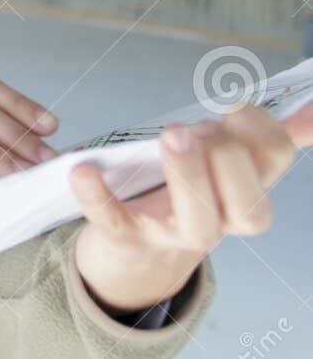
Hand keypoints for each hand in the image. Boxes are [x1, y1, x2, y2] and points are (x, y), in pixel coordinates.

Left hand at [67, 101, 310, 314]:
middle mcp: (219, 218)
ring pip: (198, 220)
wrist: (138, 251)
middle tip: (198, 129)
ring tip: (173, 135)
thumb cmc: (189, 192)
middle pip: (248, 204)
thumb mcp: (228, 166)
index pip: (276, 160)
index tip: (231, 107)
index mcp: (247, 190)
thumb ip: (270, 137)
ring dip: (189, 174)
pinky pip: (114, 221)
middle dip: (229, 158)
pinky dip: (96, 196)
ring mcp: (172, 232)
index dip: (259, 129)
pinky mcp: (126, 237)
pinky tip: (82, 169)